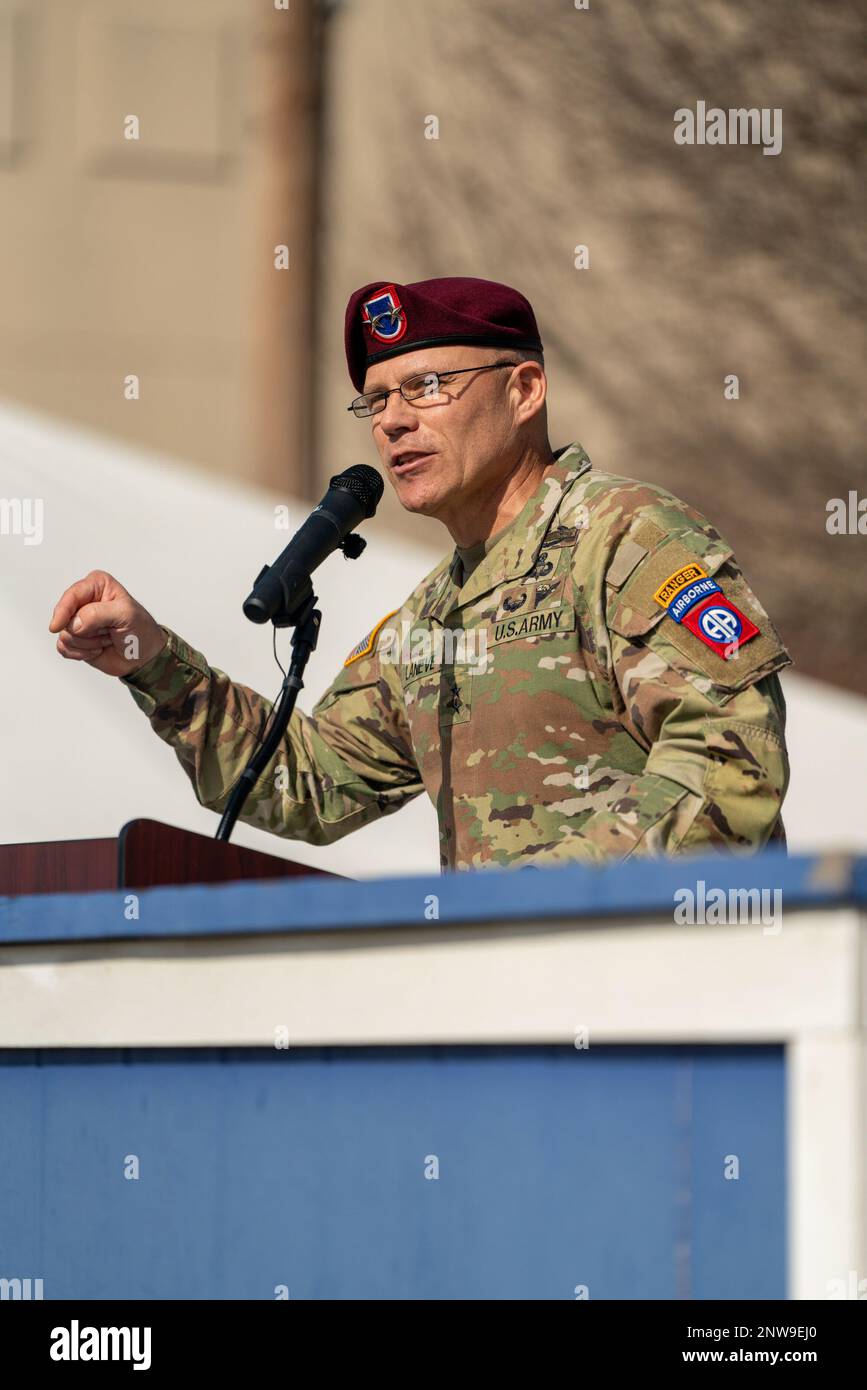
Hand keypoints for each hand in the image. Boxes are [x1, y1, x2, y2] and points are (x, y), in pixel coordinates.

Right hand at [49, 570, 167, 677]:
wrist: (144, 656)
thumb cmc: (141, 630)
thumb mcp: (126, 615)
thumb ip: (98, 614)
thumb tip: (74, 623)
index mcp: (97, 585)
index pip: (72, 595)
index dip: (63, 610)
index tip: (58, 626)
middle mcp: (85, 600)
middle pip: (65, 617)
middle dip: (88, 631)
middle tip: (109, 631)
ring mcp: (78, 621)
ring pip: (65, 635)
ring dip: (88, 643)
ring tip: (106, 639)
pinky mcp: (75, 639)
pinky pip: (64, 648)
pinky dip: (81, 653)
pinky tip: (97, 649)